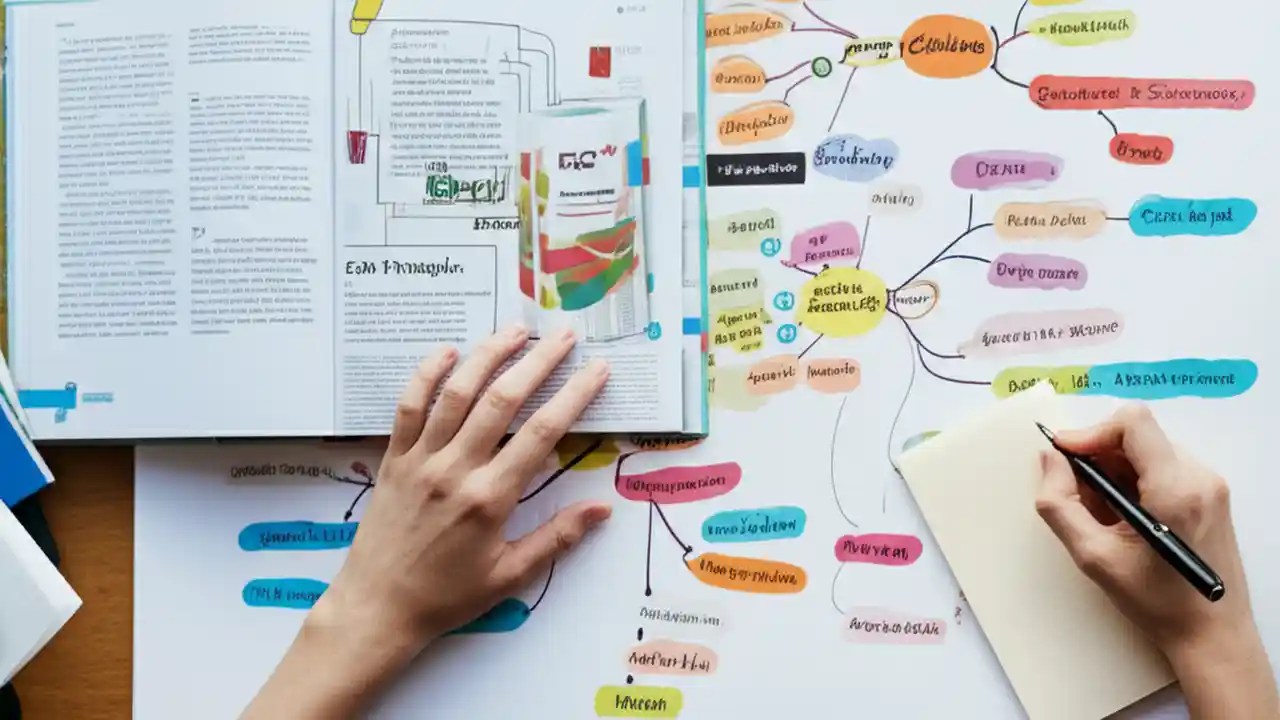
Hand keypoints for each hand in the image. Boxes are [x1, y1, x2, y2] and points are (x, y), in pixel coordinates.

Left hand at [244, 325, 612, 718]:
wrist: (378, 607)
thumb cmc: (447, 597)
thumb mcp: (511, 576)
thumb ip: (558, 537)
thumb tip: (603, 509)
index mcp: (490, 498)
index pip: (542, 433)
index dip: (573, 395)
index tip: (596, 370)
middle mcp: (455, 469)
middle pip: (503, 400)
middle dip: (538, 362)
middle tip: (564, 336)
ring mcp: (420, 460)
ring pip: (457, 393)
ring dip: (488, 355)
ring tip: (515, 330)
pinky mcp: (394, 459)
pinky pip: (409, 406)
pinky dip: (427, 374)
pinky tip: (448, 351)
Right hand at [1036, 404, 1277, 716]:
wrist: (1212, 634)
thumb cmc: (1156, 602)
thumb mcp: (1093, 556)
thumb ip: (1060, 503)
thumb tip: (1048, 460)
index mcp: (1175, 489)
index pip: (1132, 422)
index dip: (1090, 433)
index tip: (1065, 456)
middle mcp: (1199, 477)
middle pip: (1137, 435)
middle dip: (1098, 457)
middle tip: (1079, 495)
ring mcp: (1210, 484)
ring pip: (1147, 450)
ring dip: (1115, 471)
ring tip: (1103, 514)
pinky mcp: (1211, 494)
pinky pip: (1163, 466)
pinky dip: (1135, 481)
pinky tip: (1126, 518)